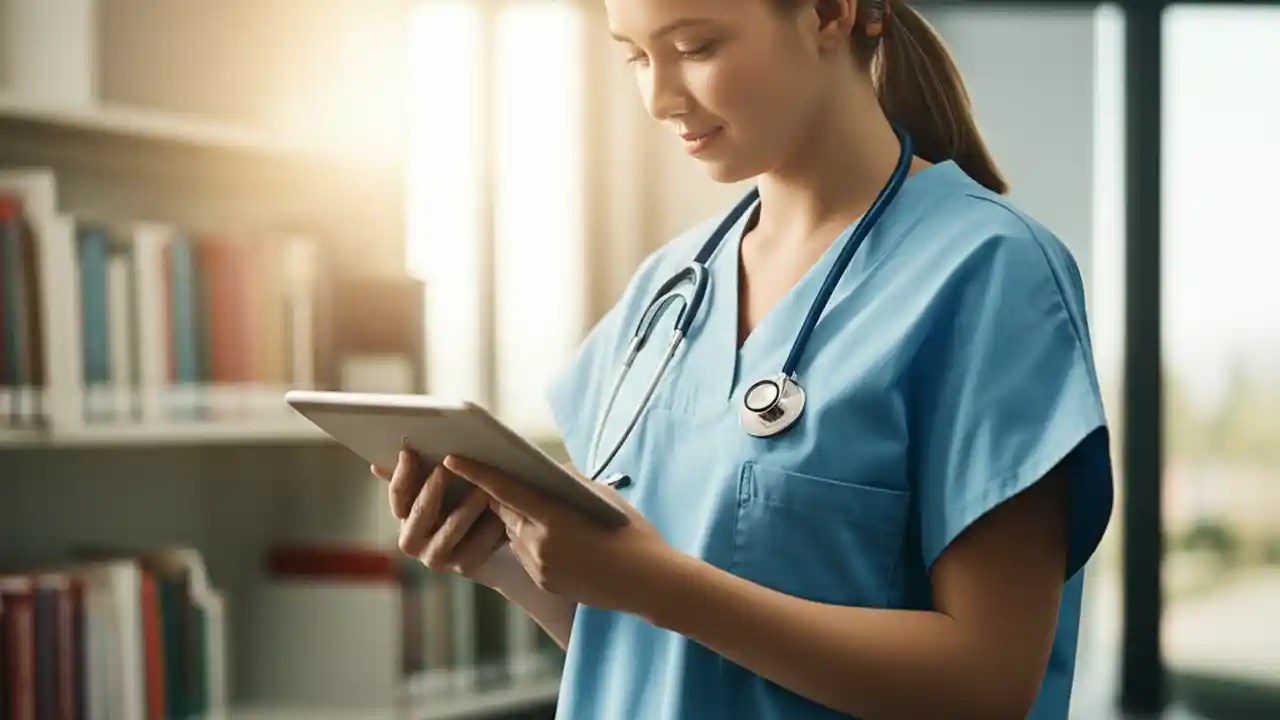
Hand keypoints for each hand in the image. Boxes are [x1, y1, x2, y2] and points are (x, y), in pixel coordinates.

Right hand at [372, 450, 512, 587]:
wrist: (486, 548)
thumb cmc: (457, 507)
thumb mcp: (437, 490)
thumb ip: (413, 478)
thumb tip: (376, 466)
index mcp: (404, 517)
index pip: (398, 495)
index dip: (401, 474)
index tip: (410, 453)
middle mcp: (413, 541)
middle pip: (419, 512)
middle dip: (432, 489)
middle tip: (447, 468)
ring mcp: (438, 556)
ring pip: (451, 528)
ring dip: (467, 507)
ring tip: (483, 489)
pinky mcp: (464, 566)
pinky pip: (478, 544)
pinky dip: (490, 527)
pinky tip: (502, 512)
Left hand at [441, 454, 678, 614]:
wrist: (648, 582)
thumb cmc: (631, 532)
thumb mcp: (602, 496)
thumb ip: (569, 482)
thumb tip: (547, 470)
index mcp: (554, 517)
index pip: (505, 490)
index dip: (477, 473)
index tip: (454, 459)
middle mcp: (540, 543)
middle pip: (504, 512)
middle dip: (503, 497)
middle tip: (504, 480)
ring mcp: (540, 566)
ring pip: (513, 534)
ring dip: (519, 521)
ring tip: (544, 512)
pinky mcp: (544, 582)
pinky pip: (526, 555)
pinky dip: (532, 543)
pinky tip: (558, 540)